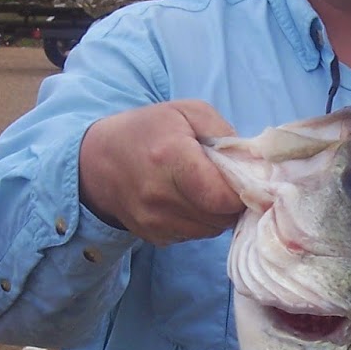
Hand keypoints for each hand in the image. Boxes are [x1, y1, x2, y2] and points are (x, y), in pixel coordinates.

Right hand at [78, 100, 242, 244]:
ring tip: (205, 189)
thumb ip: (225, 133)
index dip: (241, 190)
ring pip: (210, 231)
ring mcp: (154, 221)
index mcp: (170, 158)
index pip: (223, 197)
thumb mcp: (187, 112)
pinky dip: (199, 222)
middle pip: (221, 217)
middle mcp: (159, 196)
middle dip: (231, 202)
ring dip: (216, 214)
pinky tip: (188, 201)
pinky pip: (192, 237)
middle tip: (225, 181)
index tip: (241, 176)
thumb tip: (253, 164)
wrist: (97, 160)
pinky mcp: (153, 237)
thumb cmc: (149, 130)